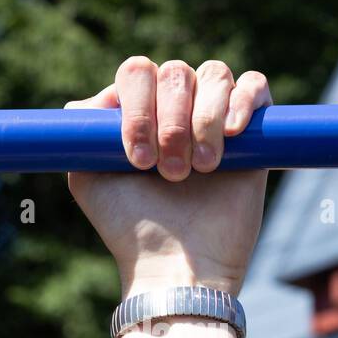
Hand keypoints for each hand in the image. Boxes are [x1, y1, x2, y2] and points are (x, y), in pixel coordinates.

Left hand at [66, 57, 271, 297]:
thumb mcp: (87, 177)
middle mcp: (174, 107)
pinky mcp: (255, 132)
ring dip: (203, 118)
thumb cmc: (131, 226)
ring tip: (201, 168)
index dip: (137, 108)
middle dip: (170, 120)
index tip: (137, 159)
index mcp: (136, 112)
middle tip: (169, 172)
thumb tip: (99, 97)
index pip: (137, 73)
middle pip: (174, 71)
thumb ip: (82, 131)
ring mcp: (214, 116)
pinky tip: (232, 134)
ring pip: (214, 74)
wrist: (177, 265)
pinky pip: (255, 84)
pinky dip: (243, 100)